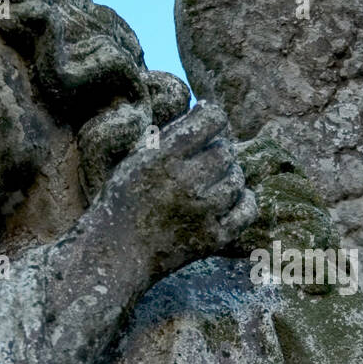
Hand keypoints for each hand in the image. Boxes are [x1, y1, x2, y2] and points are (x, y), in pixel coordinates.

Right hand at [100, 100, 256, 280]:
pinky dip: (244, 200)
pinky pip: (247, 210)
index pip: (212, 120)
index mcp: (163, 158)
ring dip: (229, 175)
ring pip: (237, 178)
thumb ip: (169, 136)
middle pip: (225, 151)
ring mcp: (202, 212)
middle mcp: (185, 183)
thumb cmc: (123, 200)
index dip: (213, 116)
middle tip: (204, 157)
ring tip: (211, 180)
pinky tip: (230, 197)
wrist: (115, 252)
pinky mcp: (213, 238)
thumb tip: (206, 111)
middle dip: (218, 149)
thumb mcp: (136, 159)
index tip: (208, 121)